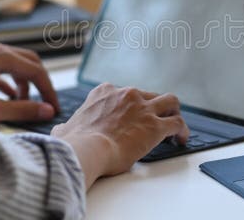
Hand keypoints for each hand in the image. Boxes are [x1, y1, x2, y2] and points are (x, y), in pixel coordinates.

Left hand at [0, 39, 58, 121]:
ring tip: (24, 104)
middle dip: (38, 84)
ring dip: (23, 83)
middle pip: (28, 61)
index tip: (54, 107)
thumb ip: (22, 110)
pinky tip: (9, 98)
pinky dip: (9, 81)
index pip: (35, 70)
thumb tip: (47, 111)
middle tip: (45, 104)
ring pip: (15, 63)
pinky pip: (1, 66)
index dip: (48, 90)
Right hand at [51, 83, 188, 187]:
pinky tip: (181, 139)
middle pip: (148, 95)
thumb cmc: (74, 143)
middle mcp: (126, 95)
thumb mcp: (64, 130)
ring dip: (173, 111)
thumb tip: (61, 133)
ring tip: (175, 122)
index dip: (131, 105)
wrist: (85, 150)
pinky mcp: (155, 125)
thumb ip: (67, 128)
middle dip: (153, 107)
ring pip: (170, 101)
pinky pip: (177, 123)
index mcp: (104, 93)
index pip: (124, 94)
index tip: (132, 115)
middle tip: (155, 119)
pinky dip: (182, 130)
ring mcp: (143, 108)